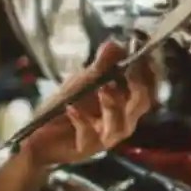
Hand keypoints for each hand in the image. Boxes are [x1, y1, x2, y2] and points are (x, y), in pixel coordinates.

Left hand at [22, 41, 157, 166]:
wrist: (40, 135)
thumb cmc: (67, 106)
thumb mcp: (83, 80)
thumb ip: (101, 64)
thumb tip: (115, 42)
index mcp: (125, 103)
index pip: (148, 87)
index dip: (149, 72)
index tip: (142, 54)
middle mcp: (121, 120)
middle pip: (141, 105)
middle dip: (139, 87)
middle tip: (129, 70)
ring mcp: (105, 136)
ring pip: (120, 125)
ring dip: (113, 105)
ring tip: (104, 88)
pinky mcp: (86, 148)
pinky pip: (88, 135)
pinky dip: (82, 120)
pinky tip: (71, 107)